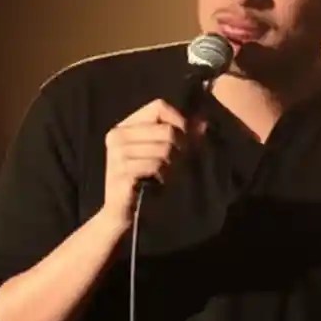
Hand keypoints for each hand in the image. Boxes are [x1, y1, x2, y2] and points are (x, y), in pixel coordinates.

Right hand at [101, 99, 186, 225]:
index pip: (158, 107)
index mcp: (123, 127)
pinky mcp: (122, 173)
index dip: (179, 120)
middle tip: (174, 165)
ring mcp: (117, 155)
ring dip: (171, 166)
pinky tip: (156, 184)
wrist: (124, 214)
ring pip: (164, 149)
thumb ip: (182, 136)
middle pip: (166, 130)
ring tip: (164, 176)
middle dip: (179, 149)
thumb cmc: (146, 181)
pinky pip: (157, 166)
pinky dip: (163, 176)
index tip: (185, 139)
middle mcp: (116, 137)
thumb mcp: (164, 155)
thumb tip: (204, 122)